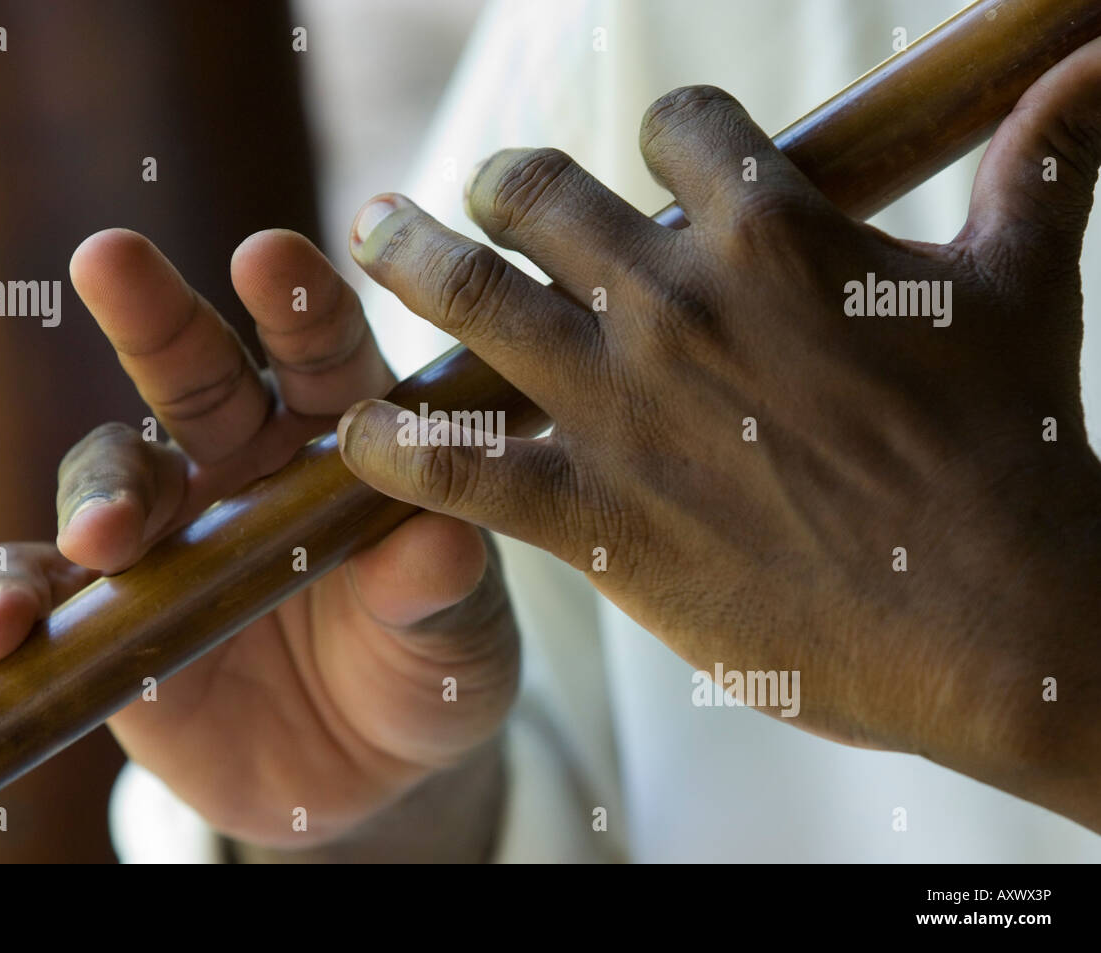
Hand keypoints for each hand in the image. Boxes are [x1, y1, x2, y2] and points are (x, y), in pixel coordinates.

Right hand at [0, 228, 516, 856]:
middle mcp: (244, 460)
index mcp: (341, 437)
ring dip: (100, 492)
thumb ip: (440, 590)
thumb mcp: (455, 640)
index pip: (324, 355)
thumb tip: (442, 545)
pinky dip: (12, 598)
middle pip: (193, 369)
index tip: (271, 257)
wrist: (359, 774)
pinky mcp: (102, 606)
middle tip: (109, 258)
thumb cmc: (422, 671)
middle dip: (154, 315)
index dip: (299, 305)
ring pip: (110, 469)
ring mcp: (167, 527)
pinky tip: (2, 631)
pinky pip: (42, 583)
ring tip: (108, 538)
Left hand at [337, 40, 1100, 827]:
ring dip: (410, 256)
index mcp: (776, 232)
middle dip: (498, 183)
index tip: (659, 157)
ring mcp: (621, 405)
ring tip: (375, 234)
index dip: (667, 132)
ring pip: (468, 295)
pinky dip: (393, 447)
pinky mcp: (591, 513)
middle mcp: (676, 300)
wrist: (996, 618)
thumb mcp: (1028, 287)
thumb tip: (1100, 57)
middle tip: (470, 193)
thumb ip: (1046, 165)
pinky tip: (358, 437)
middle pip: (539, 193)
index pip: (682, 127)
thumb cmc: (1017, 453)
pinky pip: (454, 464)